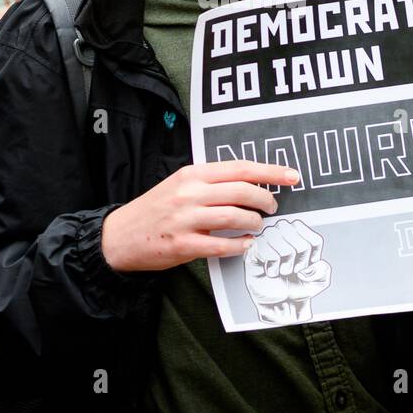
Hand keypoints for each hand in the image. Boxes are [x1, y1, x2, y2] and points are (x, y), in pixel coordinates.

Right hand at [101, 161, 294, 271]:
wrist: (119, 236)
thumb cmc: (155, 209)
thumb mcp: (180, 184)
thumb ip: (210, 182)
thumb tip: (249, 183)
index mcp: (192, 174)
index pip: (240, 167)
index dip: (270, 171)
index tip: (292, 176)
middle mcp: (189, 192)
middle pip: (242, 191)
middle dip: (266, 199)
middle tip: (272, 207)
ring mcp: (185, 218)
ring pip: (235, 216)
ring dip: (253, 222)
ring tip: (256, 225)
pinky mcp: (182, 244)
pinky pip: (221, 245)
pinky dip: (239, 245)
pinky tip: (244, 244)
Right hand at [245, 220, 331, 323]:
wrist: (278, 302)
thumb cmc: (294, 286)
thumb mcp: (317, 282)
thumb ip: (323, 271)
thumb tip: (314, 266)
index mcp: (301, 234)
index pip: (314, 240)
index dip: (311, 259)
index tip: (305, 266)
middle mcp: (283, 232)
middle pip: (300, 243)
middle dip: (298, 263)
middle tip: (292, 269)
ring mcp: (267, 238)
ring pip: (284, 248)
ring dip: (285, 266)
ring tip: (281, 269)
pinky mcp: (253, 249)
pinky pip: (269, 254)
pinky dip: (273, 269)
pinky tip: (270, 270)